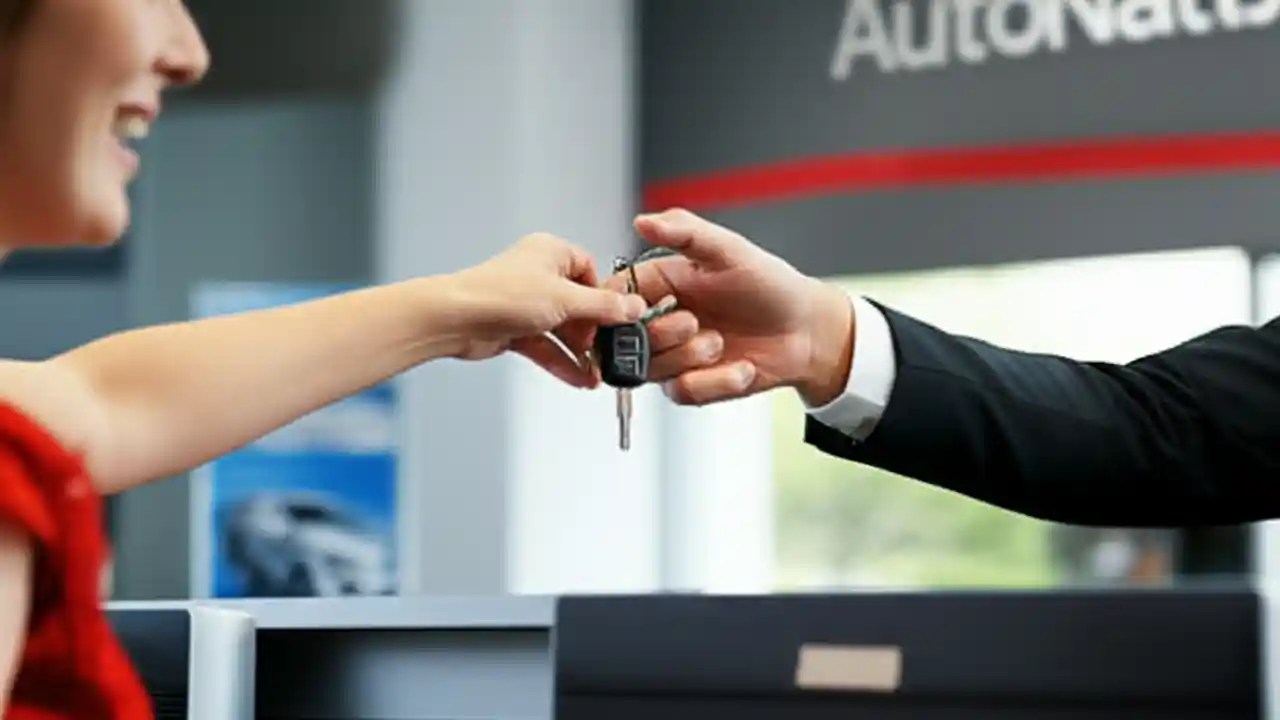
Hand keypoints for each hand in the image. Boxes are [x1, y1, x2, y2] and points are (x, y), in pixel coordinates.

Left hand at [449, 233, 647, 387]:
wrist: (455, 319)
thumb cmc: (498, 294)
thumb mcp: (565, 299)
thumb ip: (604, 307)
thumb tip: (633, 306)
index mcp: (551, 252)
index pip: (591, 271)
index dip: (605, 297)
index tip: (620, 318)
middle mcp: (538, 275)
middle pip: (578, 305)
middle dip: (593, 332)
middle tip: (610, 351)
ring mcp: (525, 303)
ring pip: (562, 329)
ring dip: (579, 353)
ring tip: (597, 373)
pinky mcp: (514, 328)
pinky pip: (546, 346)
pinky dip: (561, 362)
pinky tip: (578, 378)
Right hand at [619, 209, 854, 405]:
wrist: (808, 331)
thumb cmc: (772, 286)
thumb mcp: (730, 250)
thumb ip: (686, 233)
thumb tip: (643, 221)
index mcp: (661, 283)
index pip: (616, 296)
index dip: (615, 307)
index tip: (634, 309)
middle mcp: (662, 320)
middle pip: (625, 340)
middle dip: (660, 335)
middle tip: (692, 322)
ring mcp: (676, 355)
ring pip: (650, 370)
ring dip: (688, 358)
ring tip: (721, 343)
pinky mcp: (695, 383)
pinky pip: (682, 392)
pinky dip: (715, 382)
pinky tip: (741, 368)